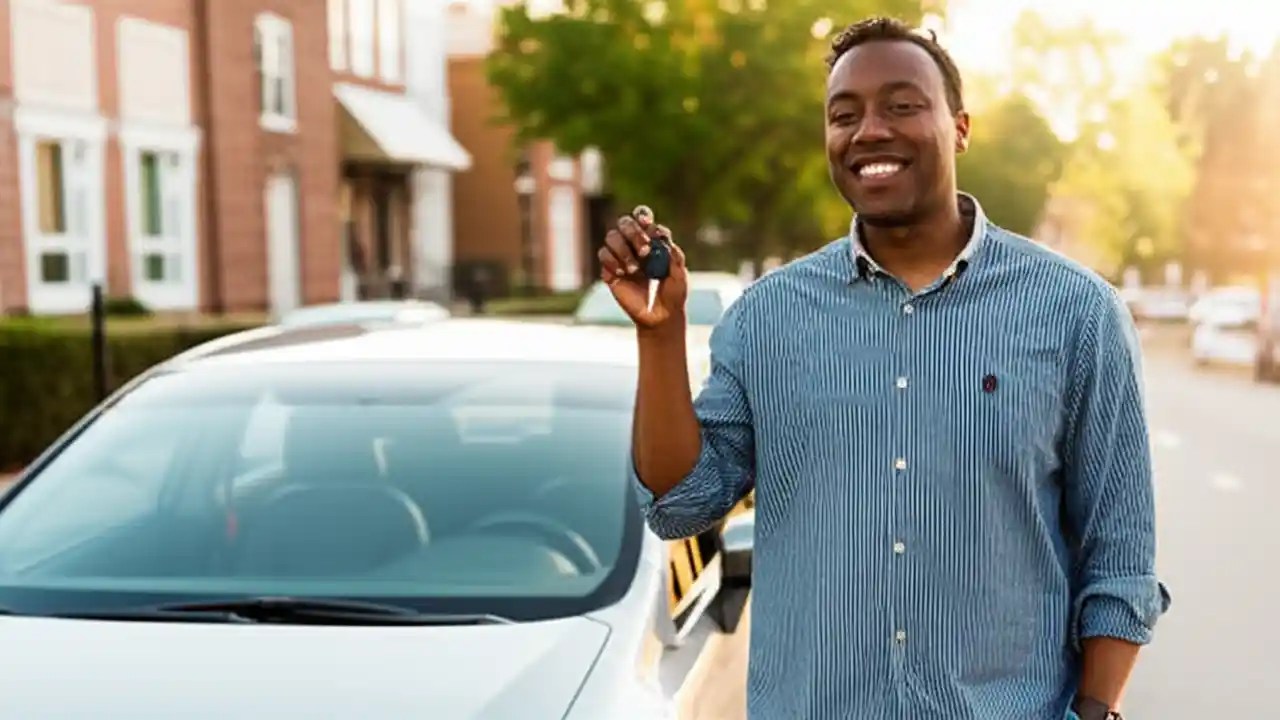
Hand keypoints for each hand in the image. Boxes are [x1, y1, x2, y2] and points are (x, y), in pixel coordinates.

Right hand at [596, 205, 688, 329]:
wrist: (661, 317)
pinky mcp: (610, 271)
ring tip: (634, 269)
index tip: (646, 224)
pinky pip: (603, 255)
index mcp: (653, 240)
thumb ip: (674, 256)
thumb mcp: (680, 275)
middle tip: (645, 251)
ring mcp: (621, 257)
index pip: (643, 218)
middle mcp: (635, 245)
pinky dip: (611, 261)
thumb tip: (662, 236)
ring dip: (622, 250)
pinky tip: (622, 274)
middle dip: (633, 233)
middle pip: (624, 223)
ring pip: (611, 237)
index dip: (642, 216)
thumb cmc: (673, 293)